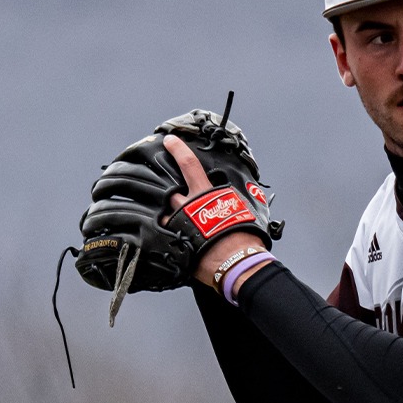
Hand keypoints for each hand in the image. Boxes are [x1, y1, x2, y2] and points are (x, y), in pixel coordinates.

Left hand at [165, 135, 269, 288]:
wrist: (236, 262)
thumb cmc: (245, 239)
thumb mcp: (245, 211)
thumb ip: (234, 202)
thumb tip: (239, 199)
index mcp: (206, 195)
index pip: (189, 165)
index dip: (177, 150)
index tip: (169, 140)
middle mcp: (188, 206)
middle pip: (168, 189)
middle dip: (161, 184)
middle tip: (157, 182)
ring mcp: (178, 224)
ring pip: (163, 212)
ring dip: (165, 214)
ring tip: (168, 220)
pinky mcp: (175, 242)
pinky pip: (164, 235)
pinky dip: (165, 234)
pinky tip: (167, 238)